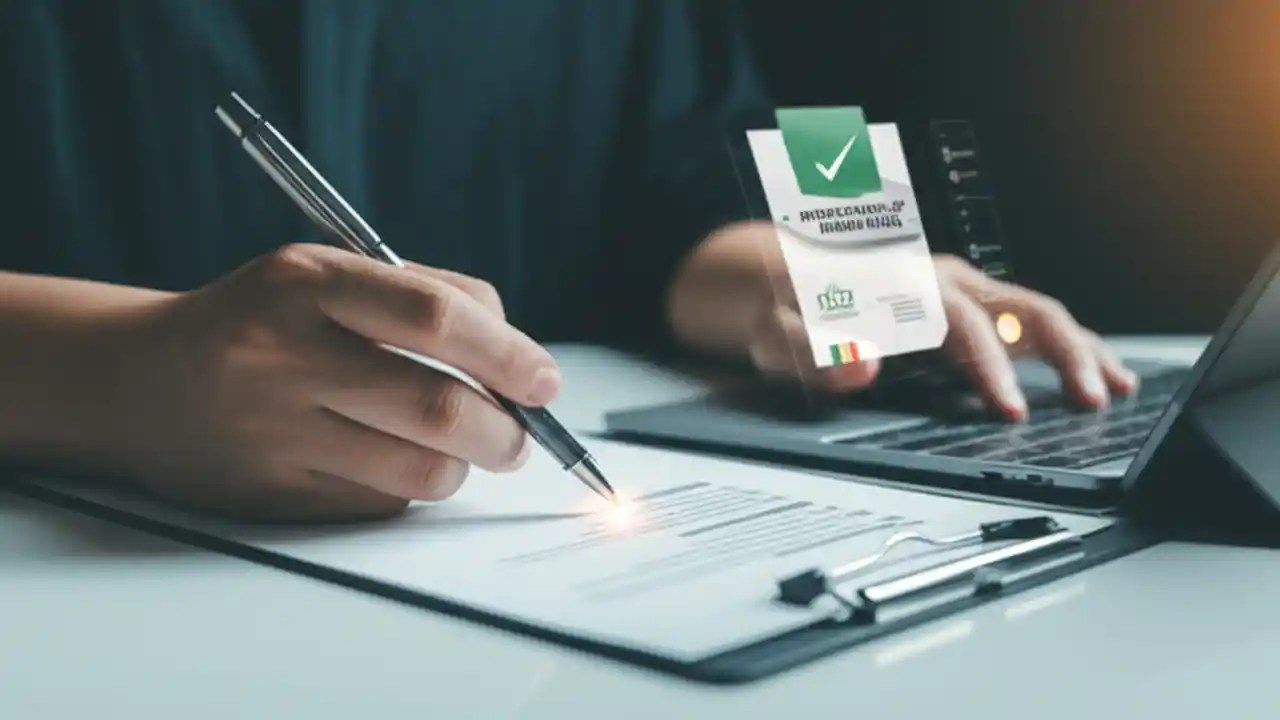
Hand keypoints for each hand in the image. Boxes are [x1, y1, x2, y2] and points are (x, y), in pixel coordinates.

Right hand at [116, 244, 558, 521]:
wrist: (141, 379)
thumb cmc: (265, 320)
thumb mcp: (328, 274)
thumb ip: (427, 297)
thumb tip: (521, 360)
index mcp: (308, 281)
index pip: (435, 316)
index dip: (508, 353)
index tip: (544, 382)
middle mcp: (285, 352)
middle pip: (438, 407)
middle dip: (505, 431)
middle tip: (518, 436)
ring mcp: (272, 428)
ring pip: (419, 470)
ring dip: (463, 466)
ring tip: (462, 449)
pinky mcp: (268, 492)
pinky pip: (379, 504)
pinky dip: (410, 490)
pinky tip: (392, 464)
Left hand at [746, 254, 1136, 418]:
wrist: (781, 279)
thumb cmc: (784, 312)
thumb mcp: (782, 337)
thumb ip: (817, 351)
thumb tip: (863, 365)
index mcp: (903, 286)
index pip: (963, 323)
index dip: (991, 367)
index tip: (1012, 412)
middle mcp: (941, 281)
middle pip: (1020, 306)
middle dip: (1064, 352)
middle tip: (1093, 401)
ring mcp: (960, 290)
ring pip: (1037, 311)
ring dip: (1080, 349)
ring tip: (1118, 390)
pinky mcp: (968, 305)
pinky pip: (1029, 321)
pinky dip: (1069, 346)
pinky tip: (1098, 373)